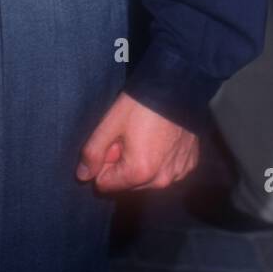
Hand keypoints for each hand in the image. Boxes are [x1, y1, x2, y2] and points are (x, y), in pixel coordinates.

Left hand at [76, 91, 198, 192]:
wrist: (177, 86)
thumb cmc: (141, 104)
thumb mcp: (110, 123)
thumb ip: (93, 152)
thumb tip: (82, 176)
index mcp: (139, 172)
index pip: (105, 184)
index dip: (105, 161)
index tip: (114, 140)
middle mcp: (162, 181)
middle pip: (127, 184)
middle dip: (123, 164)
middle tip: (129, 135)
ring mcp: (179, 174)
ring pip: (147, 180)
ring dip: (142, 163)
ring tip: (146, 135)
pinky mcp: (190, 165)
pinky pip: (167, 172)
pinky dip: (161, 160)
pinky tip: (162, 138)